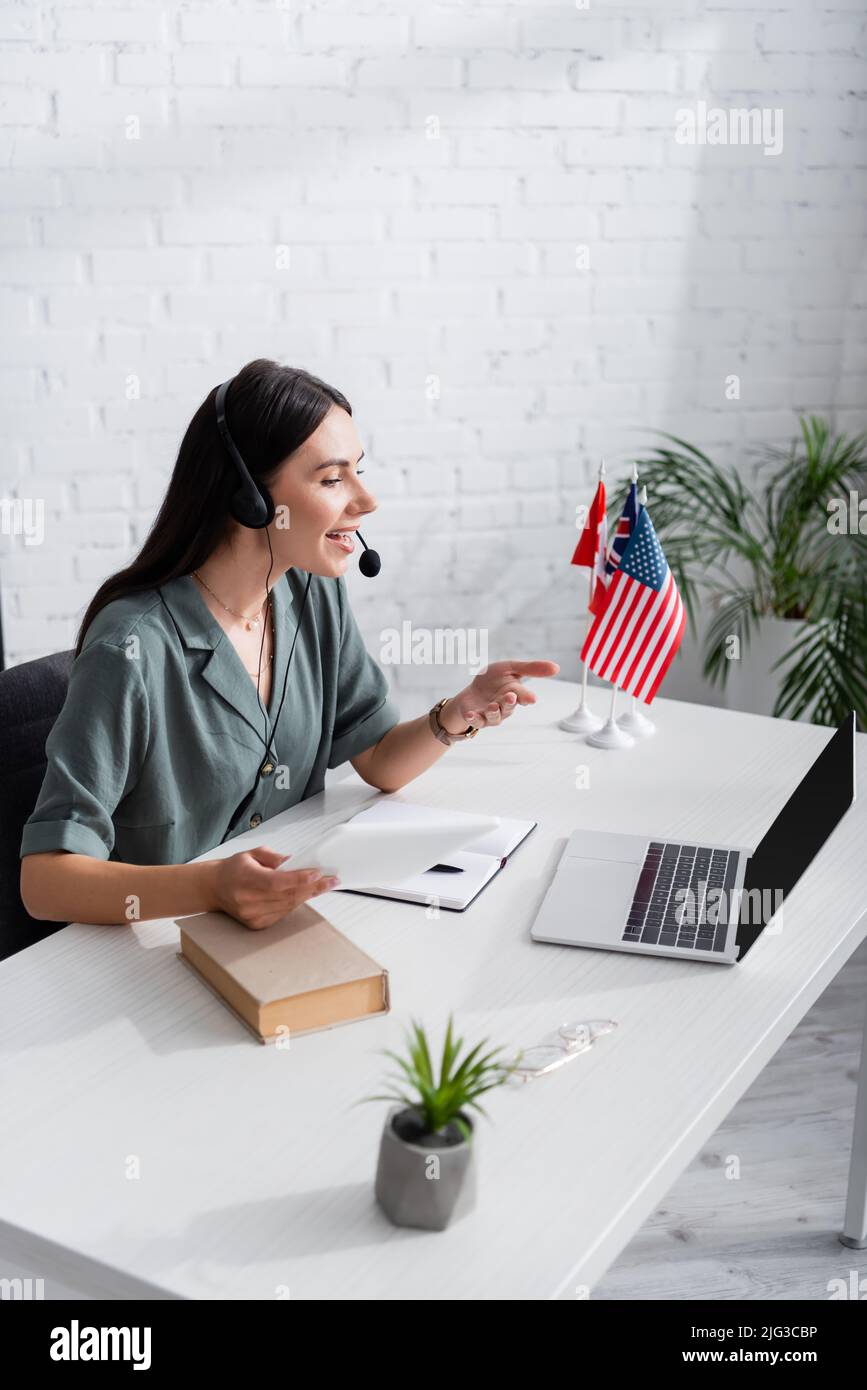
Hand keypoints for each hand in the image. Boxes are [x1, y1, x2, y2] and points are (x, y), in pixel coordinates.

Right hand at [212, 846, 339, 930]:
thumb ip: (273, 856)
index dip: (299, 879)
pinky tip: (304, 894)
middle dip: (313, 887)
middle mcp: (248, 899)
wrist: (214, 888)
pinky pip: (283, 913)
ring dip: (308, 895)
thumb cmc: (234, 869)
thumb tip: (293, 862)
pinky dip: (295, 903)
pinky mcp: (257, 924)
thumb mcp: (252, 853)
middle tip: (331, 880)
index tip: (317, 873)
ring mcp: (252, 914)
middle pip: (287, 895)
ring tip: (324, 885)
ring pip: (288, 905)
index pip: (276, 882)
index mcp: (246, 878)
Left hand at [442, 659, 559, 733]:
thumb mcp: (510, 668)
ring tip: (492, 705)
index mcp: (515, 693)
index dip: (527, 697)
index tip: (532, 698)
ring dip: (494, 712)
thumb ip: (531, 668)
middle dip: (509, 703)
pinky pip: (477, 722)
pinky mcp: (477, 719)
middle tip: (510, 696)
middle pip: (509, 707)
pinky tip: (471, 714)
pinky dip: (474, 719)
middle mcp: (504, 706)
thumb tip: (557, 667)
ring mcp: (491, 715)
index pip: (523, 696)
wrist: (472, 692)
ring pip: (495, 717)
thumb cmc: (493, 680)